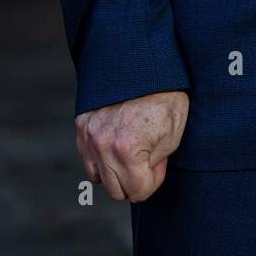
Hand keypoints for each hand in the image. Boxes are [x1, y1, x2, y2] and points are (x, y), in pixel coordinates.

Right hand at [75, 89, 189, 202]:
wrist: (146, 63)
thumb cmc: (166, 98)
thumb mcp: (172, 136)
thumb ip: (155, 165)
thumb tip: (143, 176)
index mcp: (127, 150)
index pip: (138, 192)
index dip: (154, 180)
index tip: (159, 163)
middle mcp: (103, 145)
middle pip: (116, 191)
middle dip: (135, 180)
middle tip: (147, 158)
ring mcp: (89, 135)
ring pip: (98, 178)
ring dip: (116, 171)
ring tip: (132, 152)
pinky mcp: (82, 125)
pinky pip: (88, 158)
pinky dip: (102, 157)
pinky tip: (118, 142)